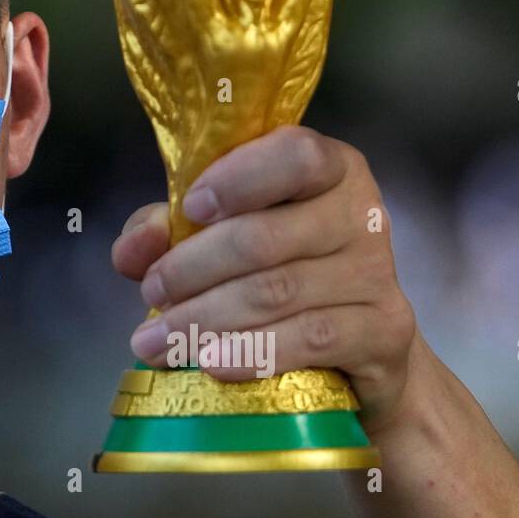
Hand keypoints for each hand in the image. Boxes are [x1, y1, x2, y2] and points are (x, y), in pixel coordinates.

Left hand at [110, 125, 415, 431]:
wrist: (357, 353)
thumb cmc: (278, 273)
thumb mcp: (216, 237)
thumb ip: (168, 229)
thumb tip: (134, 249)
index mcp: (326, 168)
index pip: (295, 155)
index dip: (239, 179)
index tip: (190, 208)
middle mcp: (361, 212)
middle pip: (265, 236)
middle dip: (192, 269)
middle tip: (151, 294)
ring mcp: (377, 272)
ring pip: (278, 291)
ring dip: (205, 318)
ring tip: (158, 341)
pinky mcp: (384, 330)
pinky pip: (311, 338)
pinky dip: (254, 351)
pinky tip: (212, 363)